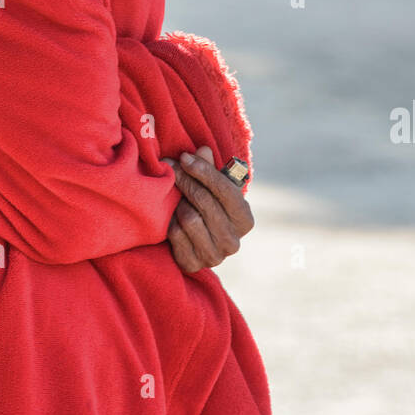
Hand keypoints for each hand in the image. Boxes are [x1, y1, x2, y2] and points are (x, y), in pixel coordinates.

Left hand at [160, 145, 253, 274]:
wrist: (196, 243)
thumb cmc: (207, 207)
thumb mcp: (213, 188)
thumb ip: (209, 168)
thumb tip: (203, 149)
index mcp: (245, 219)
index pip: (226, 190)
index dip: (204, 171)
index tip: (184, 157)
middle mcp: (233, 241)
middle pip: (204, 202)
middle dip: (185, 180)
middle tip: (170, 167)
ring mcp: (214, 256)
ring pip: (189, 218)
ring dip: (178, 204)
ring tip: (175, 197)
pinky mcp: (193, 265)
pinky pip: (175, 235)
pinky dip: (169, 222)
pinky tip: (170, 216)